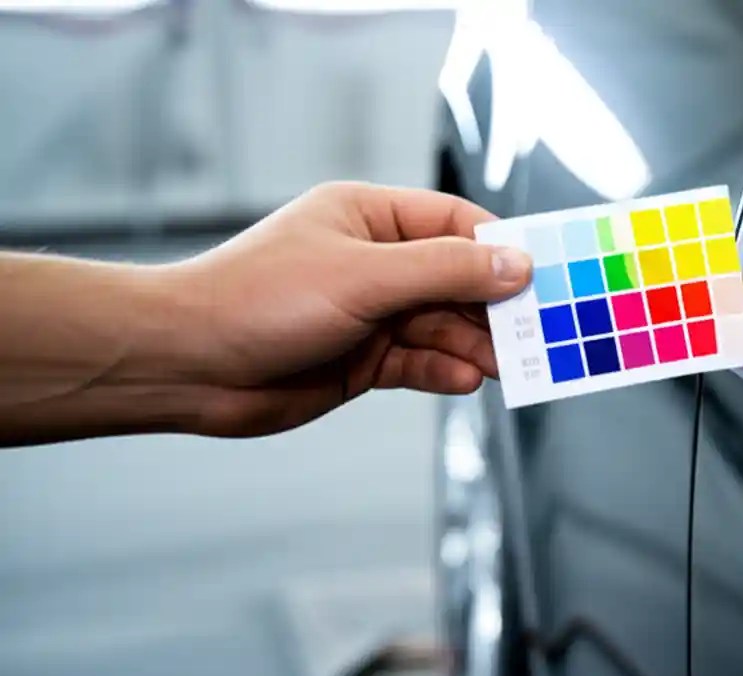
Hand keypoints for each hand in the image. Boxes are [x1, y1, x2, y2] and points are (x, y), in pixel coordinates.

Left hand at [162, 182, 530, 436]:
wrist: (187, 365)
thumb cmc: (259, 299)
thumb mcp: (364, 277)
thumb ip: (446, 272)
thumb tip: (516, 264)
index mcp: (371, 218)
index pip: (457, 225)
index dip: (502, 249)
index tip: (544, 276)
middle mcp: (375, 262)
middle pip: (457, 280)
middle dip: (495, 307)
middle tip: (539, 332)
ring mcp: (370, 312)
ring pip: (444, 325)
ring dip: (476, 345)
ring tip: (511, 365)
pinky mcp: (362, 359)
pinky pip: (420, 361)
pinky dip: (445, 370)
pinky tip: (466, 379)